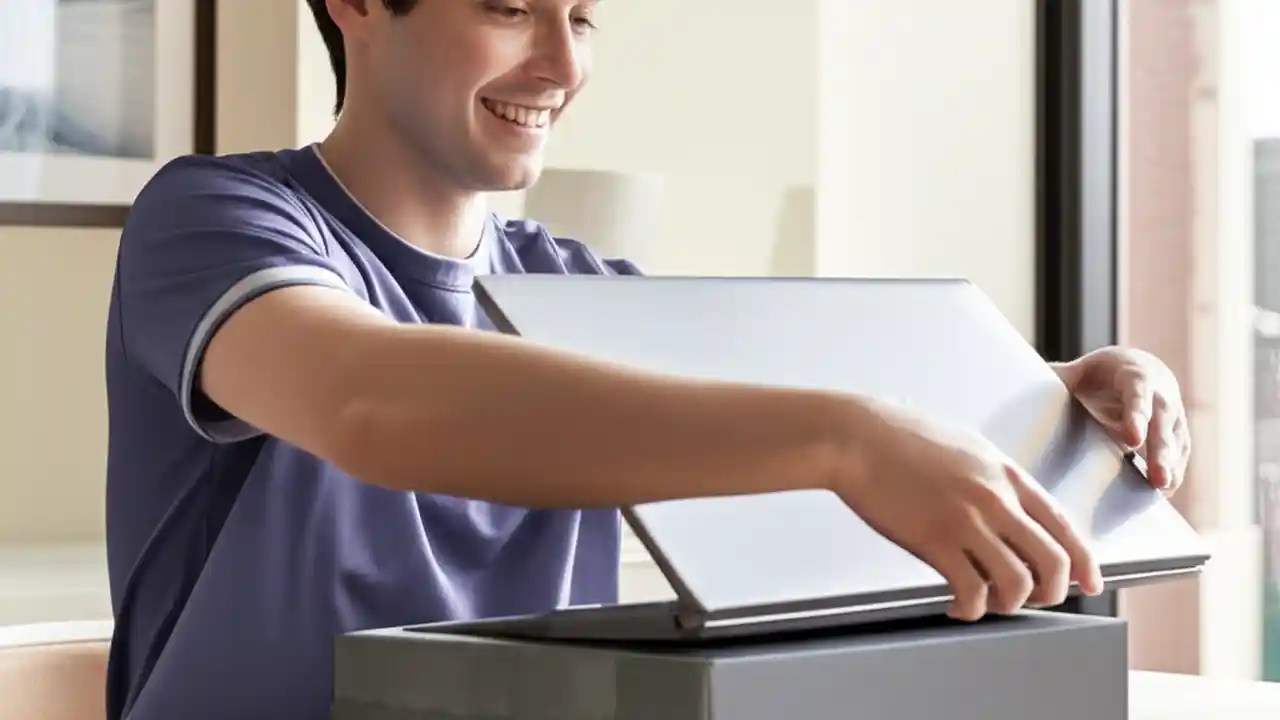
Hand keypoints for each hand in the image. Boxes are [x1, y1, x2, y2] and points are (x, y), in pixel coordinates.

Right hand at [836, 398, 1103, 621]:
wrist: (856, 436)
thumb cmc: (898, 436)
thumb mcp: (964, 446)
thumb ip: (992, 477)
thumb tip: (1007, 507)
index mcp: (1006, 473)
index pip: (1064, 525)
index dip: (1084, 561)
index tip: (1087, 582)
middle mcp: (995, 498)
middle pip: (1053, 561)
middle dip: (1051, 592)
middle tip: (1032, 600)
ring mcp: (967, 520)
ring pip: (1018, 582)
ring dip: (1008, 604)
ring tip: (987, 603)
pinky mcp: (934, 540)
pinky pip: (971, 591)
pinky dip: (970, 610)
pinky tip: (955, 606)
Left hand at [1054, 346, 1189, 492]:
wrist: (1143, 372)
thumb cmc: (1105, 374)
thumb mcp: (1082, 370)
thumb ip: (1058, 378)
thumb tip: (1022, 382)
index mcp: (1136, 376)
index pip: (1138, 395)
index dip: (1136, 415)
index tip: (1130, 440)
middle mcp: (1162, 396)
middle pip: (1163, 424)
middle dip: (1160, 452)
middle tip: (1157, 479)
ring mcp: (1174, 417)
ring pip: (1176, 443)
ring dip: (1171, 467)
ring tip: (1162, 491)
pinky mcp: (1178, 436)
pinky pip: (1180, 456)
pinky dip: (1174, 472)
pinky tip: (1162, 493)